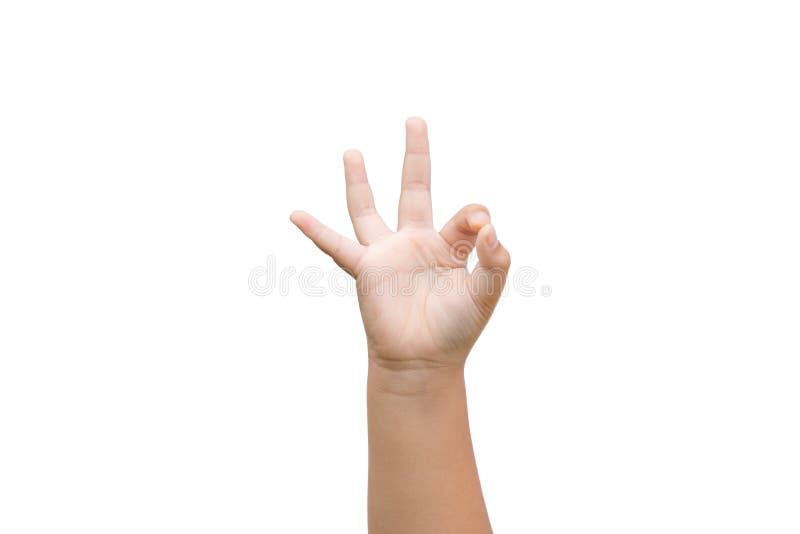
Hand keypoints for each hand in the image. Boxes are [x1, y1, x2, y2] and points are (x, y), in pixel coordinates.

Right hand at [290, 118, 509, 369]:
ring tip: (353, 152)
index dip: (476, 218)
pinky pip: (336, 247)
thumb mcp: (486, 291)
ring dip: (360, 181)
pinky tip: (295, 214)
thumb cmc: (458, 329)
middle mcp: (416, 242)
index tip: (484, 228)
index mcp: (449, 245)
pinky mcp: (366, 270)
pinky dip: (316, 232)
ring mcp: (387, 254)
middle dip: (415, 155)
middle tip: (415, 120)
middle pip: (414, 188)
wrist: (424, 361)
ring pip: (368, 210)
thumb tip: (490, 223)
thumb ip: (494, 258)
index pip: (465, 216)